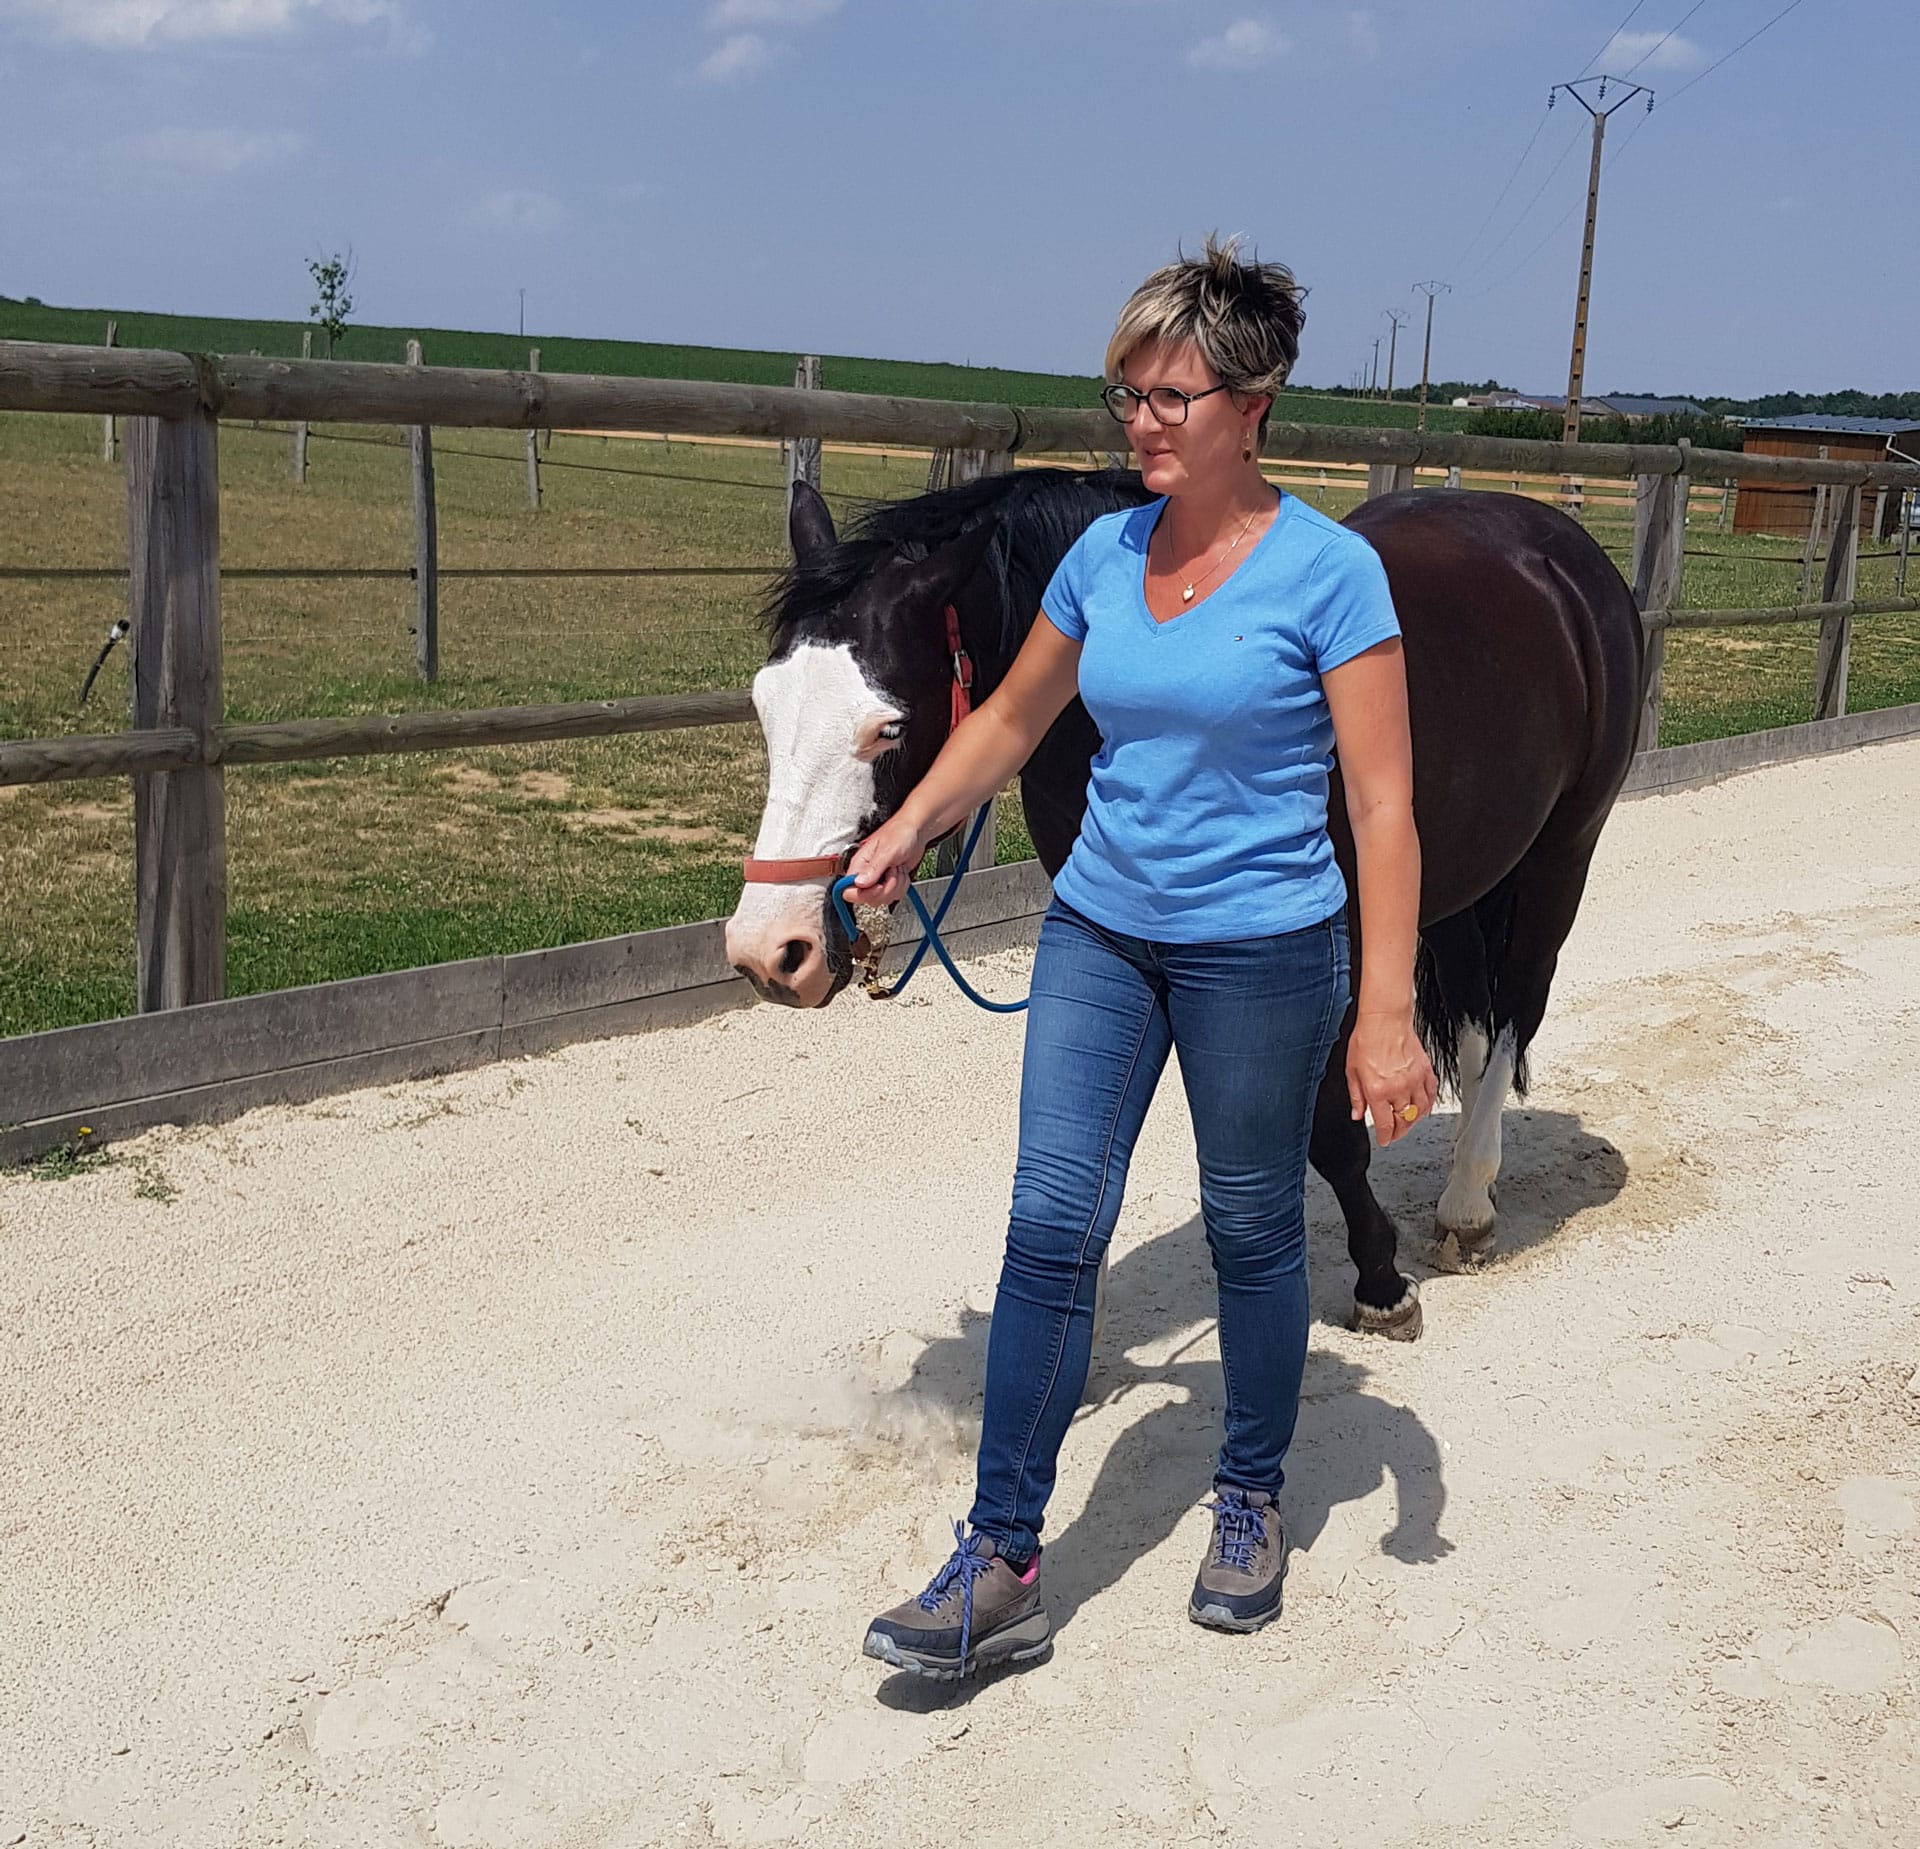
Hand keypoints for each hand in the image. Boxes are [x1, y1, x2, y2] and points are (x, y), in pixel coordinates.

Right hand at [844, 811, 928, 907]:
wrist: (916, 832)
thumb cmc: (899, 833)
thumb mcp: (887, 850)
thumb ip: (873, 868)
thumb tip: (859, 883)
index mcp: (859, 865)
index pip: (848, 890)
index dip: (863, 894)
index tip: (878, 886)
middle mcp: (866, 874)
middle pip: (868, 898)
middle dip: (886, 888)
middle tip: (891, 872)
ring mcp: (878, 880)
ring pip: (883, 898)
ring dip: (896, 885)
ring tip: (897, 868)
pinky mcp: (890, 883)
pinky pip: (895, 895)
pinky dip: (903, 886)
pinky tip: (902, 873)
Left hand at [1347, 1009, 1438, 1147]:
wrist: (1384, 1019)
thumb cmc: (1366, 1040)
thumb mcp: (1352, 1071)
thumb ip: (1356, 1096)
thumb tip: (1357, 1114)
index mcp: (1377, 1090)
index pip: (1385, 1124)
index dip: (1385, 1137)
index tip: (1384, 1140)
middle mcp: (1398, 1088)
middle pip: (1404, 1121)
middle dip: (1399, 1132)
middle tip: (1394, 1133)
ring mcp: (1414, 1080)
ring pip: (1420, 1111)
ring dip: (1413, 1120)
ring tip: (1406, 1122)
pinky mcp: (1425, 1071)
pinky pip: (1431, 1095)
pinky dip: (1427, 1105)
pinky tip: (1421, 1107)